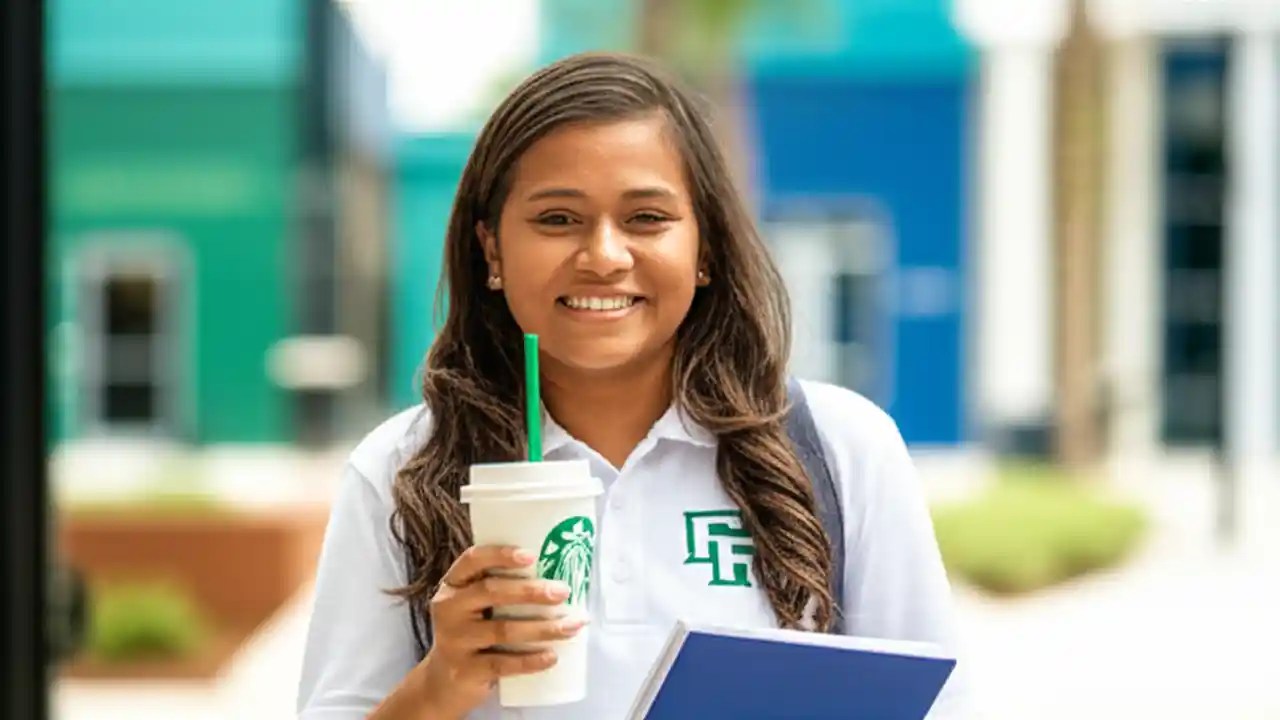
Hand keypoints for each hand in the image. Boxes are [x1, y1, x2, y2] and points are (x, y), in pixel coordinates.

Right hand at [414, 545, 586, 717]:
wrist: (444, 682)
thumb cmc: (472, 634)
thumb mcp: (474, 607)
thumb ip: (500, 591)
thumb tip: (556, 579)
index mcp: (453, 585)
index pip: (472, 560)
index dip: (500, 554)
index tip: (532, 556)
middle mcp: (449, 609)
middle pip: (491, 591)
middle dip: (530, 591)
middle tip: (562, 592)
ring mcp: (454, 640)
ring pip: (503, 630)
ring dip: (542, 628)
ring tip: (572, 626)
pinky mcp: (465, 670)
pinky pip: (502, 664)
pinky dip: (530, 661)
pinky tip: (551, 657)